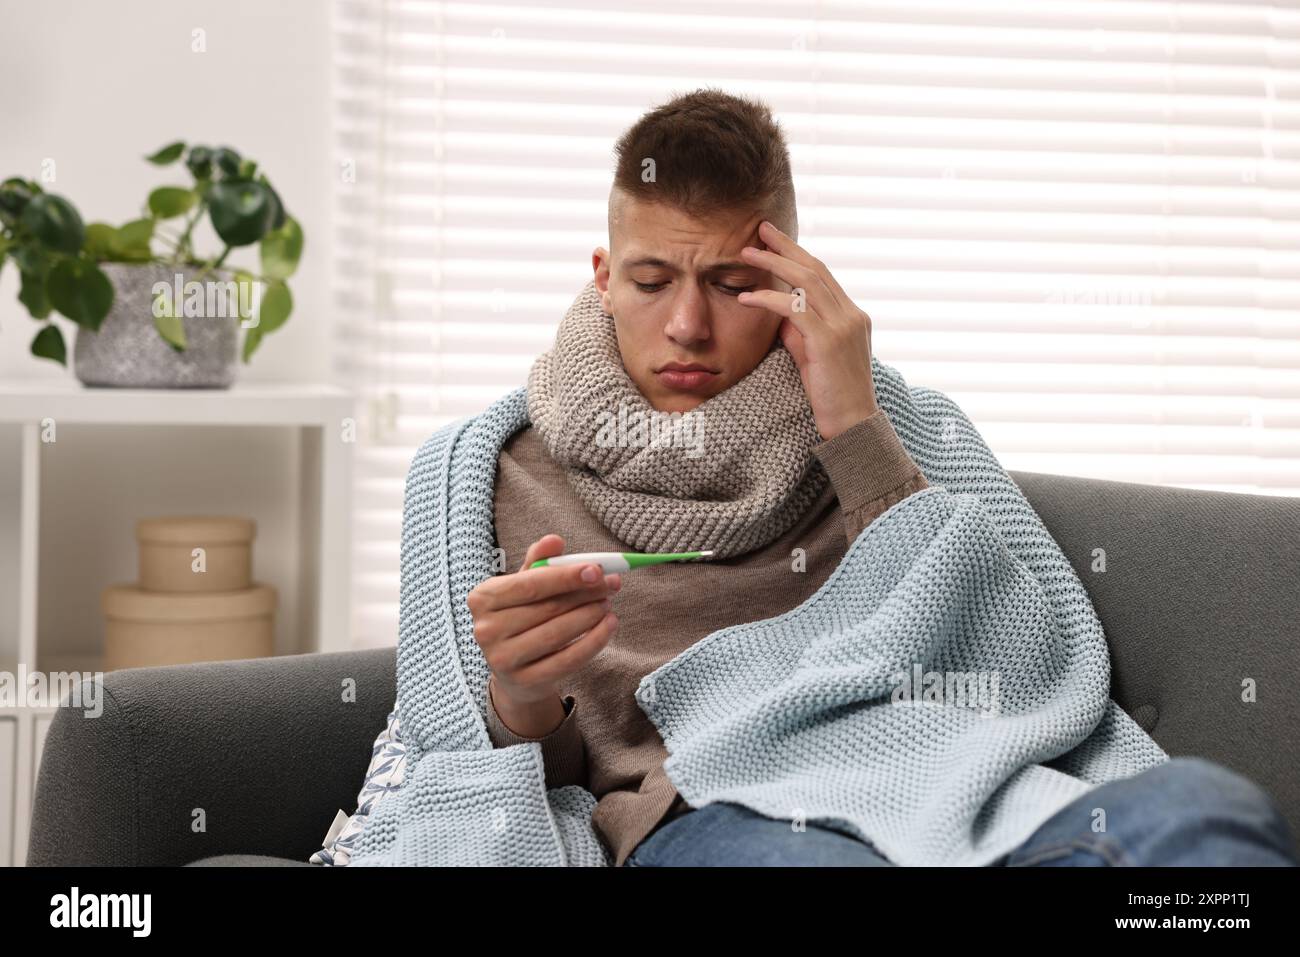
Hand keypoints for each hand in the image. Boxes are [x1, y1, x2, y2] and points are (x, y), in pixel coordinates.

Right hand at [466, 534, 620, 734]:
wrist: (514, 671)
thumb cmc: (521, 617)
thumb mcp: (524, 586)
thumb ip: (538, 562)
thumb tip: (554, 540)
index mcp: (482, 599)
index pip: (529, 584)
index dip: (565, 576)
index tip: (596, 570)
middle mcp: (486, 630)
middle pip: (547, 608)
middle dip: (585, 593)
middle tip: (612, 584)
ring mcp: (502, 660)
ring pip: (558, 633)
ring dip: (591, 615)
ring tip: (608, 603)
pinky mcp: (524, 682)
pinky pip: (568, 659)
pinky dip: (594, 641)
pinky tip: (608, 625)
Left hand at [737, 220, 878, 439]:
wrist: (853, 426)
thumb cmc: (831, 396)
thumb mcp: (812, 356)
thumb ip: (798, 331)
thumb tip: (777, 309)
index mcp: (852, 316)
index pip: (822, 275)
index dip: (797, 254)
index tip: (773, 239)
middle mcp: (852, 315)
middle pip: (815, 268)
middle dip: (786, 246)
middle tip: (760, 229)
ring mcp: (844, 326)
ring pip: (807, 282)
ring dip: (774, 264)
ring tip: (747, 254)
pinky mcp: (829, 342)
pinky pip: (796, 310)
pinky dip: (769, 299)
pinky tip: (748, 297)